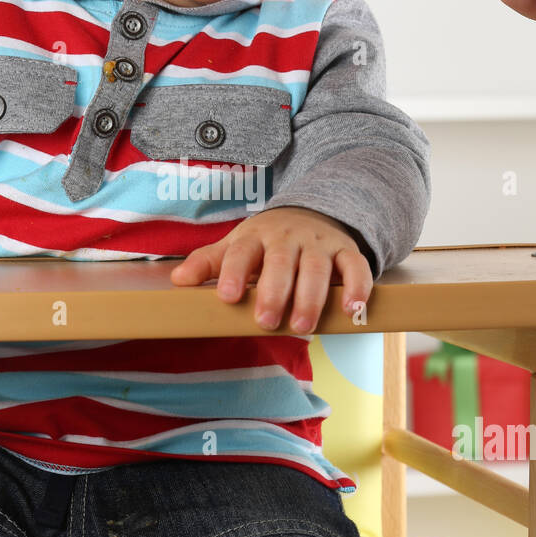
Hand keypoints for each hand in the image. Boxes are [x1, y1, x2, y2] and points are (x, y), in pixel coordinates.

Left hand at [169, 206, 372, 331]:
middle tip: (266, 322)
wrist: (314, 210)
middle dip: (274, 292)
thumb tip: (178, 280)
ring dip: (310, 297)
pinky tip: (352, 309)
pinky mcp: (346, 250)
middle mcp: (288, 237)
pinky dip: (357, 287)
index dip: (233, 273)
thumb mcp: (237, 245)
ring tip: (302, 326)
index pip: (241, 252)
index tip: (226, 296)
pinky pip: (355, 266)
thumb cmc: (268, 240)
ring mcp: (319, 243)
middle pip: (280, 262)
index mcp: (256, 236)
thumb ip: (210, 263)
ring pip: (316, 267)